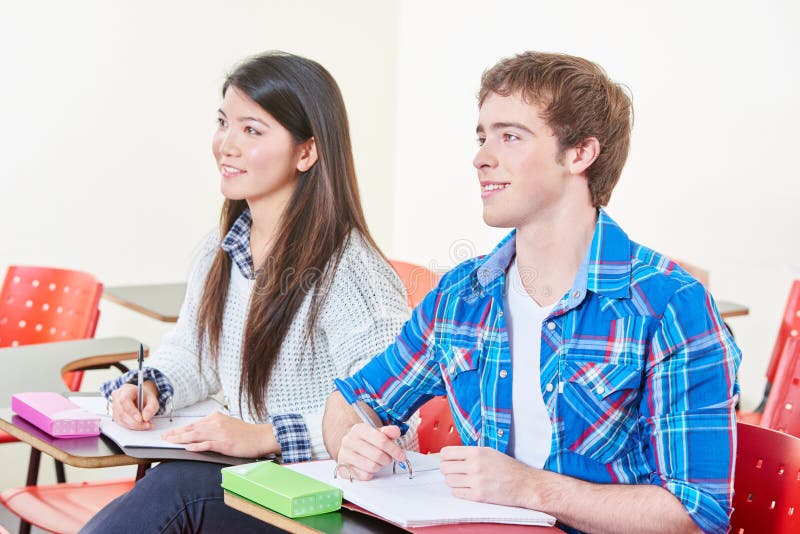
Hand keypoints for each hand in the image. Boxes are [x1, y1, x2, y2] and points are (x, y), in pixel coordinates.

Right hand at [110, 382, 158, 429]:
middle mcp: (118, 396)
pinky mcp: (115, 414)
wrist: (141, 398)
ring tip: (145, 425)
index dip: (131, 411)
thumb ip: (151, 408)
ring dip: (133, 425)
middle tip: (146, 424)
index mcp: (126, 389)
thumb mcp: (153, 400)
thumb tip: (145, 417)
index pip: (124, 400)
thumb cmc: (145, 398)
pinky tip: (139, 425)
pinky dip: (130, 426)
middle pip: (122, 411)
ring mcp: (114, 406)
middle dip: (134, 421)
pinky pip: (120, 423)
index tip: (140, 419)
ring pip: (120, 419)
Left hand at [161, 411, 278, 457]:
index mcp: (216, 417)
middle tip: (164, 438)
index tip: (169, 434)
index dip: (179, 429)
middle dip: (175, 434)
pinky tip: (188, 447)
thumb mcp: (228, 424)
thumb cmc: (246, 433)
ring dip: (181, 439)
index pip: (193, 424)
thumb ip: (213, 427)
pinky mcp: (225, 444)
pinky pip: (208, 444)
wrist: (261, 437)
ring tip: (170, 442)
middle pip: (191, 429)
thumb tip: (199, 433)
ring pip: (196, 435)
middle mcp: (216, 423)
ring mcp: (220, 433)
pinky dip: (197, 446)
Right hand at [336, 423, 406, 480]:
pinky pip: (363, 476)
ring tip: (378, 462)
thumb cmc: (366, 440)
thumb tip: (396, 432)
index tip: (402, 456)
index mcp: (359, 429)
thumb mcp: (377, 432)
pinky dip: (370, 474)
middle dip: (387, 459)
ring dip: (379, 467)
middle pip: (377, 455)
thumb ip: (388, 432)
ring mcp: (344, 455)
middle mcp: (349, 441)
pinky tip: (368, 468)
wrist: (349, 447)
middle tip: (388, 459)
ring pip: (371, 466)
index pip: (381, 440)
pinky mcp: (342, 468)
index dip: (394, 449)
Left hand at [440, 446, 547, 508]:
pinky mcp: (478, 496)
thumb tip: (450, 456)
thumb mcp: (489, 452)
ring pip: (449, 481)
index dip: (445, 457)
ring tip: (463, 480)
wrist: (525, 484)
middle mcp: (474, 465)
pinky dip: (459, 491)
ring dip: (453, 481)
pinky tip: (467, 488)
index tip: (448, 460)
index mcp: (476, 452)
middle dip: (447, 470)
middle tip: (454, 471)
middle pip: (444, 468)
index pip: (446, 453)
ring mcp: (476, 482)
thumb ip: (470, 453)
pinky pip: (457, 493)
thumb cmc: (508, 467)